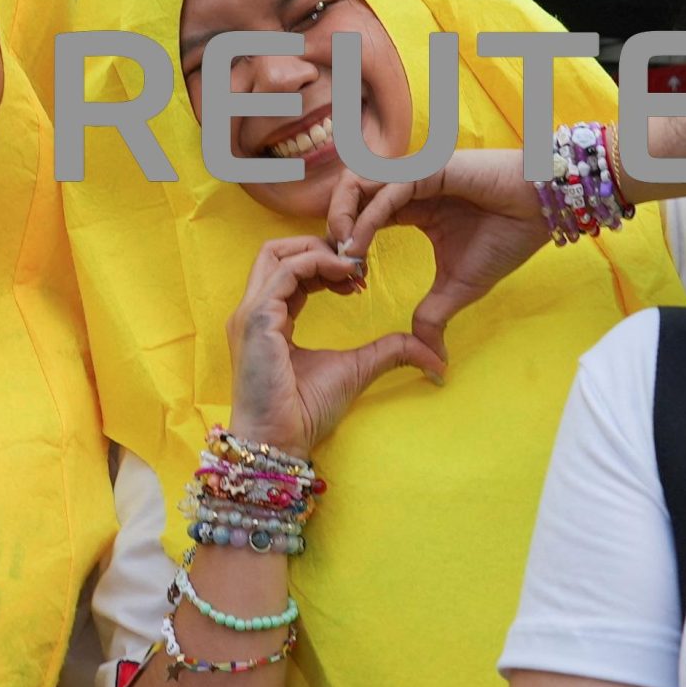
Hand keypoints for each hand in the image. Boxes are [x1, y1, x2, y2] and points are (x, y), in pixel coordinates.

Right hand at [226, 235, 447, 458]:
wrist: (282, 441)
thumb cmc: (306, 411)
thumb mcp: (357, 369)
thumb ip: (389, 352)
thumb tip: (434, 358)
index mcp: (269, 320)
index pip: (290, 271)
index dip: (325, 265)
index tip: (359, 279)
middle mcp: (254, 310)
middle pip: (276, 251)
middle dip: (318, 246)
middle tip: (356, 263)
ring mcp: (251, 312)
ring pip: (277, 252)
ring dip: (319, 251)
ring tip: (353, 268)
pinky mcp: (257, 319)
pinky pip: (286, 271)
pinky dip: (318, 263)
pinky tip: (346, 277)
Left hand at [324, 149, 551, 361]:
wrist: (542, 211)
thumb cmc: (505, 238)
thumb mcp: (460, 288)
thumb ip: (434, 316)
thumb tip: (431, 362)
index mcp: (409, 207)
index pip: (358, 220)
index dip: (346, 248)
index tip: (351, 283)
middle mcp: (405, 188)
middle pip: (346, 199)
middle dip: (332, 233)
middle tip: (334, 269)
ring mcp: (413, 176)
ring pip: (355, 187)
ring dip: (340, 220)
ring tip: (343, 256)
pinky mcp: (426, 170)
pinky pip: (385, 192)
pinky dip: (365, 218)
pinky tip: (358, 246)